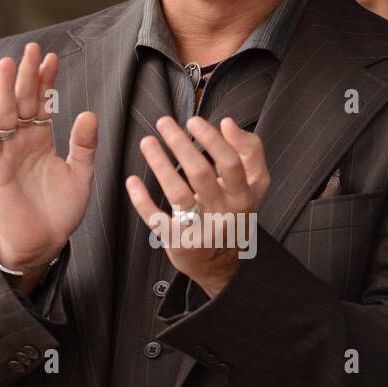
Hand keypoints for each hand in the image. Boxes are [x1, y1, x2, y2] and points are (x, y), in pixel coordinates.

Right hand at [0, 41, 96, 269]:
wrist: (43, 242)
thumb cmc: (61, 211)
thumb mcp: (80, 175)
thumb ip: (83, 146)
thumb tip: (88, 113)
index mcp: (41, 140)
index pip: (42, 103)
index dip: (46, 81)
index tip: (52, 57)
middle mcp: (21, 142)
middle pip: (23, 102)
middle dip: (28, 76)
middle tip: (33, 48)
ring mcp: (6, 153)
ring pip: (5, 115)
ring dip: (7, 90)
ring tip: (10, 64)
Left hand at [126, 114, 269, 297]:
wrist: (223, 265)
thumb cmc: (235, 214)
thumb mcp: (254, 186)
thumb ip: (249, 151)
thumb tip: (228, 123)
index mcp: (243, 197)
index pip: (230, 163)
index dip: (211, 139)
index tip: (193, 121)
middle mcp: (224, 214)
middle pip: (201, 174)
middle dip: (180, 144)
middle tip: (164, 123)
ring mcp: (201, 230)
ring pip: (178, 195)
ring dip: (160, 165)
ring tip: (147, 142)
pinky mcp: (180, 243)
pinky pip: (157, 220)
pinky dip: (142, 200)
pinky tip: (132, 181)